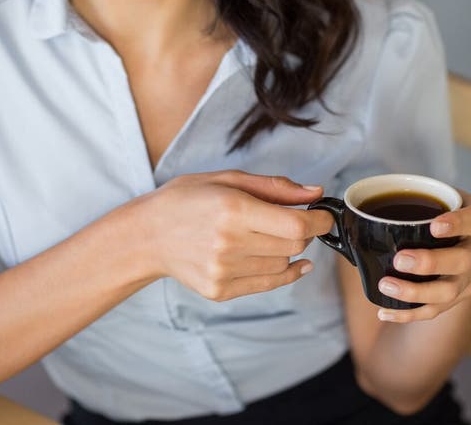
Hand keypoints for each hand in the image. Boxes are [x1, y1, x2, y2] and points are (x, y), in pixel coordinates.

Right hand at [146, 170, 333, 300]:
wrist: (147, 235)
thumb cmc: (186, 199)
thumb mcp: (227, 179)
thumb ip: (275, 187)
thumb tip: (315, 192)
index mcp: (232, 210)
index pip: (295, 226)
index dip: (319, 221)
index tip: (323, 214)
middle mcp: (229, 244)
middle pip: (293, 245)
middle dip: (303, 231)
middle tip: (293, 218)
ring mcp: (224, 271)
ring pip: (283, 264)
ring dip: (287, 249)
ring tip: (267, 234)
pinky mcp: (220, 291)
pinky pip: (268, 284)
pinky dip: (283, 272)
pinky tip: (283, 259)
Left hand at [376, 189, 470, 321]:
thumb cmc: (448, 212)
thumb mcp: (442, 196)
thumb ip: (413, 196)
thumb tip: (353, 207)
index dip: (457, 225)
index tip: (434, 226)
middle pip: (462, 262)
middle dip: (430, 263)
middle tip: (400, 259)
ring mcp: (470, 278)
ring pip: (449, 292)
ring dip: (416, 292)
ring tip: (386, 285)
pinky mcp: (458, 296)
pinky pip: (436, 310)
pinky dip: (409, 314)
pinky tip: (385, 311)